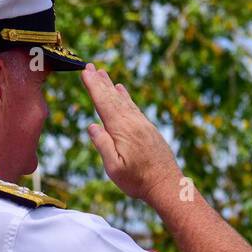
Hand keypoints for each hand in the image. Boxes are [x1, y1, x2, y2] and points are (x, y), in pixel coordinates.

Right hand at [81, 65, 179, 200]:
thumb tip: (92, 125)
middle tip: (90, 66)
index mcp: (122, 130)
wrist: (167, 185)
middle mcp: (133, 122)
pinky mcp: (150, 130)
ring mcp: (143, 125)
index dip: (93, 87)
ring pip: (125, 101)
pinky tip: (123, 92)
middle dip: (100, 82)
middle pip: (113, 98)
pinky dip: (126, 97)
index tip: (84, 71)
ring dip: (112, 87)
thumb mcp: (114, 168)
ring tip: (104, 74)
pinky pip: (135, 108)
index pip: (103, 103)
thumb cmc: (138, 181)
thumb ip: (103, 145)